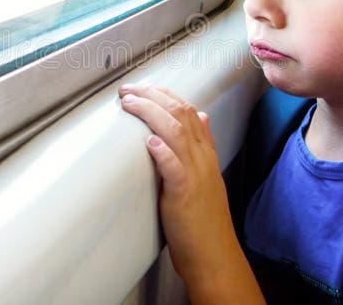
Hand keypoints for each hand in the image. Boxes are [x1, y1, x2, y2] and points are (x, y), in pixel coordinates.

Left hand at [119, 84, 262, 302]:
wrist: (214, 256)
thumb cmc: (204, 221)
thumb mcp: (206, 176)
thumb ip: (203, 146)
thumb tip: (201, 117)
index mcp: (206, 154)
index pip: (189, 110)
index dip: (164, 94)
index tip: (142, 88)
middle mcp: (202, 160)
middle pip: (182, 114)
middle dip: (153, 96)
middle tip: (128, 90)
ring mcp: (195, 176)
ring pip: (177, 134)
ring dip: (151, 114)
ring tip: (131, 104)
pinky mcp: (185, 196)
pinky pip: (175, 169)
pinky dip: (163, 153)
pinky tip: (149, 142)